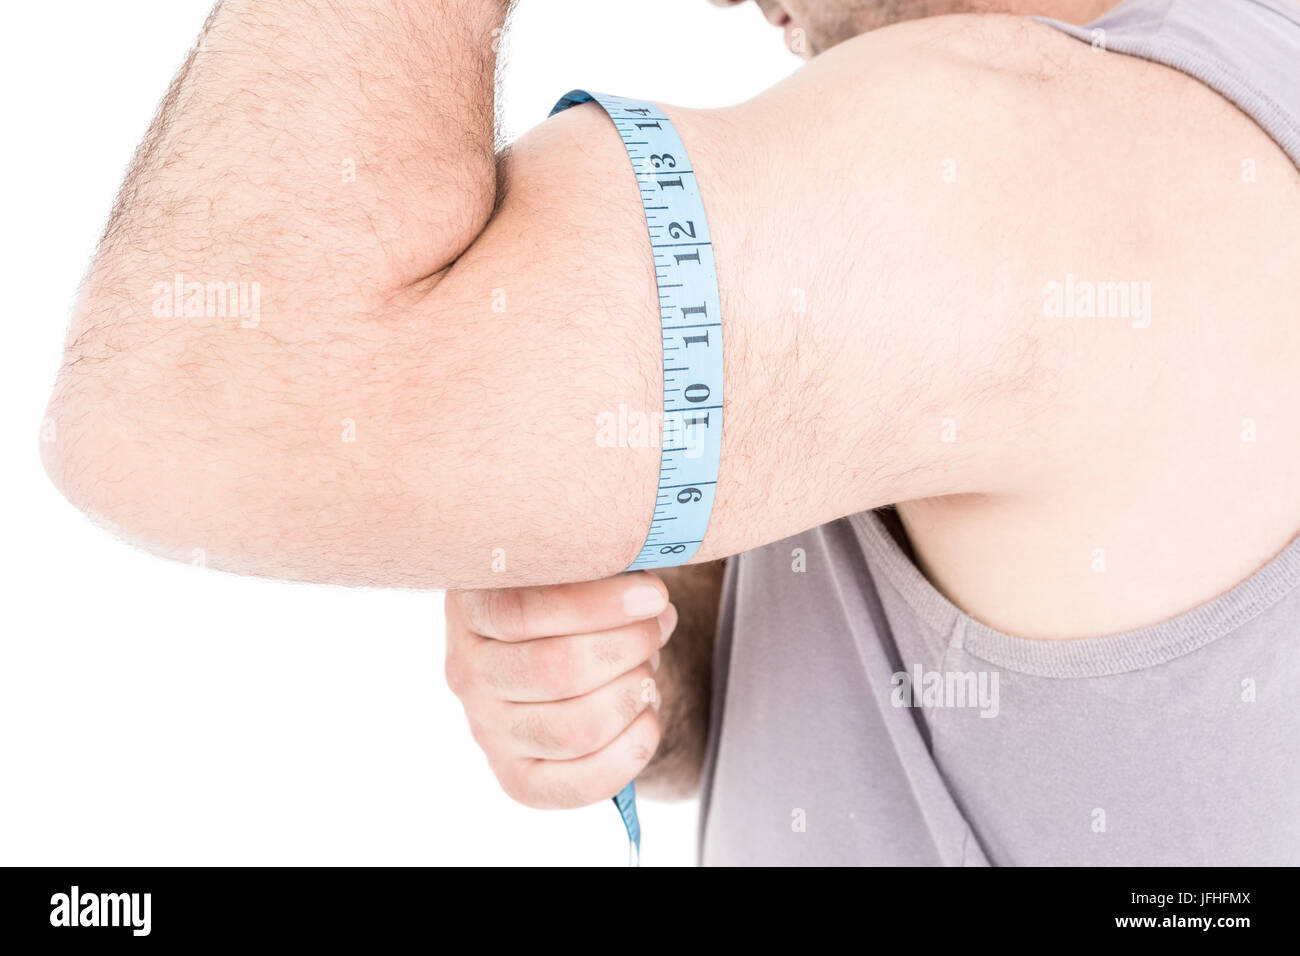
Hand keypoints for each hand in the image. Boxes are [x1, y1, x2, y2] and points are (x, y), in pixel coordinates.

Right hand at [444, 573, 677, 808]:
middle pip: (553, 671)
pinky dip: (630, 750)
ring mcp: (489, 730)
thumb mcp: (576, 563)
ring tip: (648, 670)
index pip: (518, 611)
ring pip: (570, 729)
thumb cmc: (578, 596)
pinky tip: (646, 716)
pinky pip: (576, 784)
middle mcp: (469, 673)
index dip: (597, 604)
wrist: (572, 651)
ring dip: (631, 695)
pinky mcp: (518, 778)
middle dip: (627, 647)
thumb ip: (600, 563)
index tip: (652, 594)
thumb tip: (650, 596)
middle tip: (657, 627)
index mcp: (472, 609)